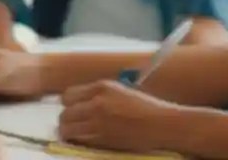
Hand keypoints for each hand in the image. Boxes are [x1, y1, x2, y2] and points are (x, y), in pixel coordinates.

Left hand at [58, 80, 183, 152]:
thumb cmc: (146, 107)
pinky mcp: (103, 138)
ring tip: (74, 134)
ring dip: (68, 131)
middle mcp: (96, 102)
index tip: (73, 109)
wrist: (163, 124)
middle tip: (73, 124)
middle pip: (65, 113)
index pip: (68, 95)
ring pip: (67, 128)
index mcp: (101, 87)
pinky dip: (77, 140)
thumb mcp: (120, 91)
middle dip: (67, 119)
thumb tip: (81, 102)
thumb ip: (99, 94)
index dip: (69, 104)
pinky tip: (83, 140)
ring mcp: (98, 121)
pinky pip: (79, 140)